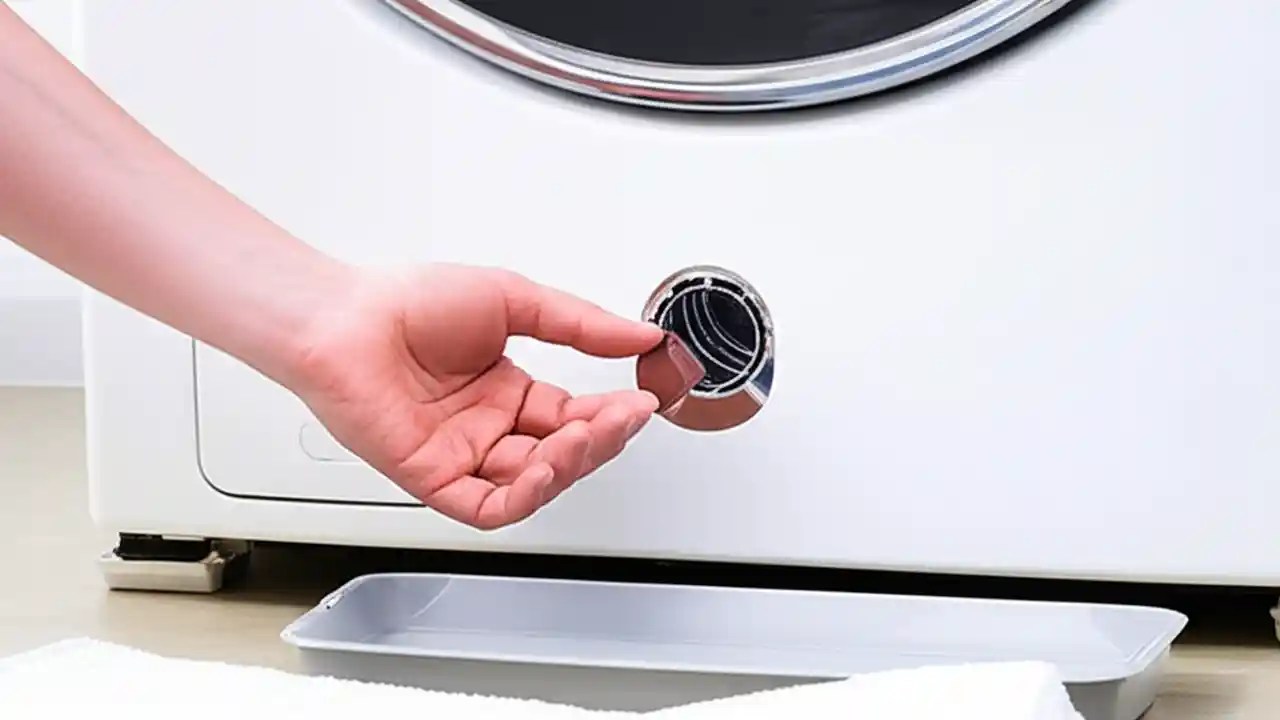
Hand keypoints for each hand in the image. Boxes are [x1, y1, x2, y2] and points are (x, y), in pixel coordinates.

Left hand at [288, 263, 664, 529]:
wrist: (345, 317)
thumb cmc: (409, 301)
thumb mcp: (514, 300)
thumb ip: (581, 325)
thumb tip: (640, 335)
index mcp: (504, 390)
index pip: (571, 417)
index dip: (608, 415)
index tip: (640, 401)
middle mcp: (485, 427)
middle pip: (560, 454)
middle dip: (598, 441)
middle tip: (623, 418)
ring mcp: (460, 455)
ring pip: (531, 485)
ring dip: (568, 466)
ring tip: (586, 436)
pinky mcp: (432, 478)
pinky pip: (488, 507)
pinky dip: (523, 496)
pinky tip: (545, 468)